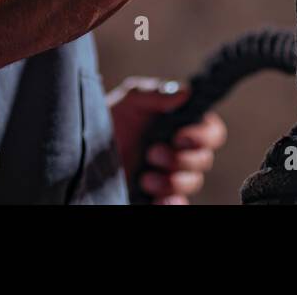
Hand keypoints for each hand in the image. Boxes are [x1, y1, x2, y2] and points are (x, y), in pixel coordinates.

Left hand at [106, 76, 227, 204]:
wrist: (84, 147)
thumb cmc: (111, 118)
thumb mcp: (130, 99)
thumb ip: (156, 93)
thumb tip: (185, 91)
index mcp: (182, 125)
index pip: (212, 132)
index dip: (203, 136)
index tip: (180, 136)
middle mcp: (181, 151)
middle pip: (204, 160)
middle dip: (181, 159)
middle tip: (153, 153)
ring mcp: (171, 175)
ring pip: (192, 183)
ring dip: (172, 181)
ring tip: (145, 178)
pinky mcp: (158, 196)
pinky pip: (177, 204)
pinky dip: (173, 203)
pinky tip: (161, 200)